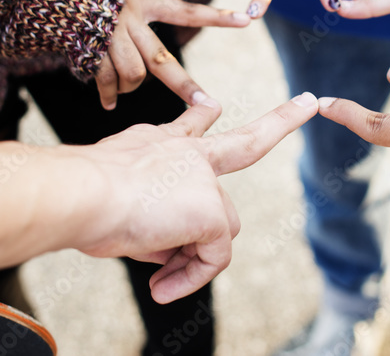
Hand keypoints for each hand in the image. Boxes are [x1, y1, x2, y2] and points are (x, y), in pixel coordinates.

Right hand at [73, 92, 318, 302]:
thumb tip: (172, 247)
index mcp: (157, 144)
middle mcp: (186, 152)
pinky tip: (162, 287)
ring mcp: (204, 178)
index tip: (215, 103)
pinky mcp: (211, 211)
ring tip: (158, 275)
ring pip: (221, 227)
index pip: (190, 125)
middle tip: (309, 102)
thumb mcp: (117, 198)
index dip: (202, 114)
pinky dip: (191, 276)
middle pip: (245, 145)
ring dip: (191, 256)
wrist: (80, 194)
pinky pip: (212, 256)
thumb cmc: (82, 201)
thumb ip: (153, 214)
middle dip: (281, 121)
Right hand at [96, 0, 249, 109]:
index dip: (216, 17)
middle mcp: (131, 17)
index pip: (186, 11)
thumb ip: (139, 27)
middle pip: (163, 60)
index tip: (247, 19)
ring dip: (128, 87)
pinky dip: (107, 93)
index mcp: (145, 1)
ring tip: (121, 88)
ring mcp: (110, 33)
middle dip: (185, 86)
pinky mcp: (90, 46)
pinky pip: (106, 79)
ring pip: (133, 75)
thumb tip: (142, 73)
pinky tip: (108, 102)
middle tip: (207, 105)